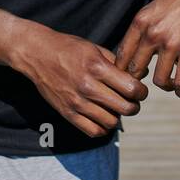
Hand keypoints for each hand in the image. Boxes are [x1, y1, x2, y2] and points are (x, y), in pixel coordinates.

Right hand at [12, 26, 148, 138]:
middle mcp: (88, 86)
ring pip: (111, 121)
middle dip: (134, 106)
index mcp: (97, 67)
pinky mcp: (67, 113)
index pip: (131, 88)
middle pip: (125, 108)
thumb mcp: (95, 49)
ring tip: (116, 108)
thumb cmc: (68, 48)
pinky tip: (103, 117)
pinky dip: (103, 128)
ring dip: (118, 116)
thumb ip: (117, 63)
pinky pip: (93, 130)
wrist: (37, 54)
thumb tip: (139, 76)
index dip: (141, 92)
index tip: (140, 90)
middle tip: (133, 101)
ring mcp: (76, 102)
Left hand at [114, 0, 179, 97]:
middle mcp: (152, 33)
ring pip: (159, 81)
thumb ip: (147, 26)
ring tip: (171, 84)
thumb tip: (139, 49)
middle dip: (140, 82)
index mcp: (141, 21)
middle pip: (135, 71)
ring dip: (165, 86)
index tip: (133, 75)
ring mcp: (171, 43)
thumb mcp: (158, 6)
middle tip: (150, 83)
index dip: (124, 71)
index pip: (122, 55)